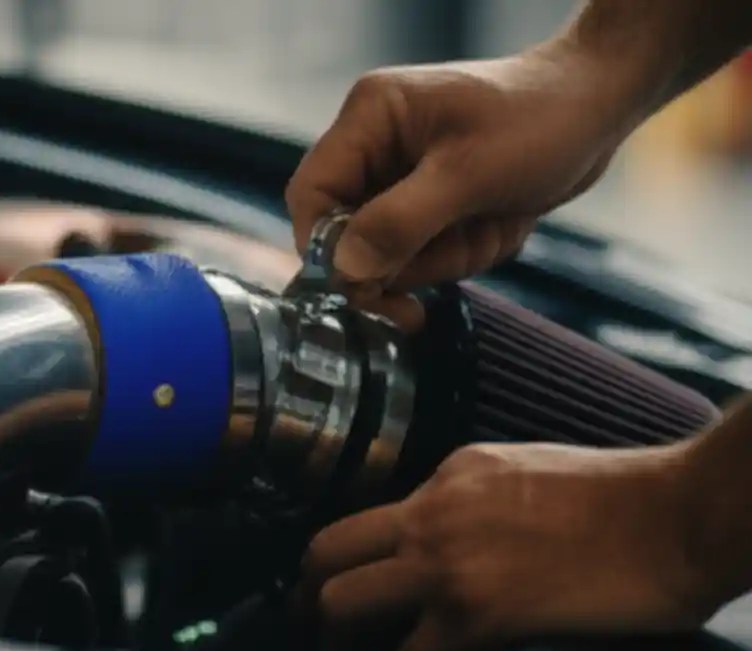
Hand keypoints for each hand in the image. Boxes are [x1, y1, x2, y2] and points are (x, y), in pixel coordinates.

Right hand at [285, 42, 643, 298]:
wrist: (601, 106)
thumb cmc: (542, 120)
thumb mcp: (469, 176)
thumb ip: (399, 224)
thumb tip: (344, 270)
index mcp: (371, 118)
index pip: (311, 194)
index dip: (327, 246)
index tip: (364, 283)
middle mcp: (376, 145)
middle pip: (350, 233)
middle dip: (407, 257)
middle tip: (456, 255)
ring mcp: (402, 174)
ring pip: (391, 251)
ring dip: (445, 257)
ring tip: (492, 226)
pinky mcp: (430, 198)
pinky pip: (425, 251)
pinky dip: (462, 252)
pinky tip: (497, 225)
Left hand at [298, 442, 722, 650]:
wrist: (677, 516)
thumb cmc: (623, 496)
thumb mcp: (524, 470)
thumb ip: (471, 500)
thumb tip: (444, 539)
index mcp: (448, 474)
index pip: (368, 518)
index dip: (346, 558)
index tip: (337, 580)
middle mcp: (433, 512)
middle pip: (326, 552)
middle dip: (304, 592)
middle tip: (307, 622)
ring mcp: (447, 563)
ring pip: (341, 601)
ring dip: (332, 638)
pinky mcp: (476, 614)